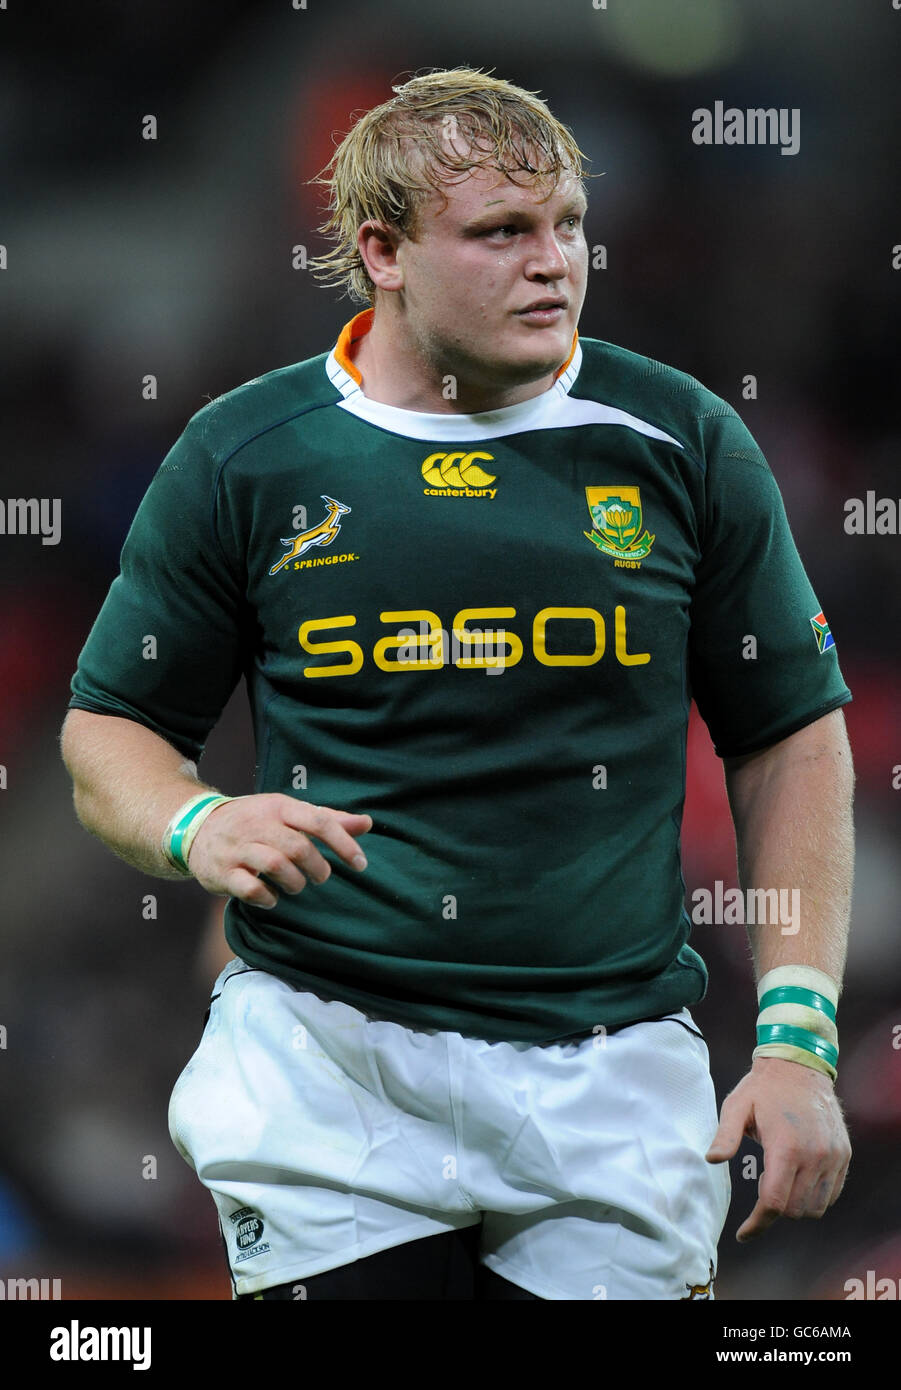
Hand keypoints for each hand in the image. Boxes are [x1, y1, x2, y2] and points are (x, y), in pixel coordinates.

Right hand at [185, 793, 371, 906]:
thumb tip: (367, 823)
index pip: (318, 821)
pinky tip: (272, 898)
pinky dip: (268, 898)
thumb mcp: (287, 812)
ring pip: (276, 865)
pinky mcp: (222, 871)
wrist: (196, 827)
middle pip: (298, 846)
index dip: (343, 843)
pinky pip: (250, 888)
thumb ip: (326, 819)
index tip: (360, 864)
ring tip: (297, 886)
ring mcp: (238, 848)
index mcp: (278, 807)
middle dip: (317, 867)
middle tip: (321, 877)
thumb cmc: (254, 822)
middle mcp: (257, 824)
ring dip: (295, 882)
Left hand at [705, 1055, 850, 1241]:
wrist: (800, 1066)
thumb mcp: (736, 1105)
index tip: (743, 1233)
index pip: (774, 1203)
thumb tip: (712, 1160)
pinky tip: (798, 1179)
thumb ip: (725, 1135)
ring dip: (795, 1206)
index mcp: (786, 1147)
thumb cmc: (763, 1087)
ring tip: (779, 1180)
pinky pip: (832, 1194)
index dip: (757, 1224)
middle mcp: (815, 1156)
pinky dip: (815, 1197)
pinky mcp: (843, 1155)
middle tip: (760, 1189)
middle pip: (794, 1210)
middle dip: (774, 1211)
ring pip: (816, 1207)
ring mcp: (833, 1157)